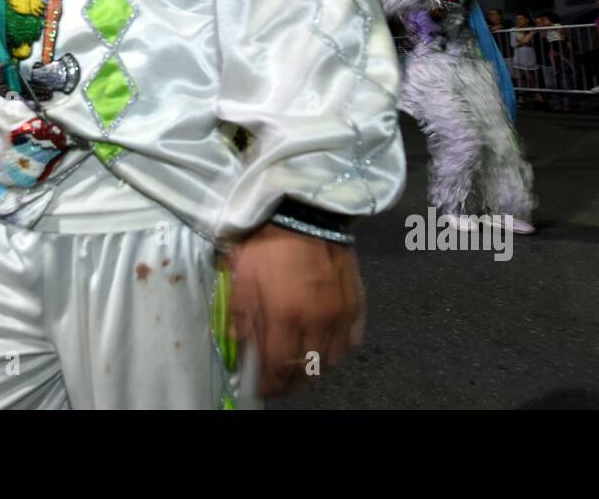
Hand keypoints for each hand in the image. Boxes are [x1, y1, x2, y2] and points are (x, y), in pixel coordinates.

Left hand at [227, 224, 364, 398]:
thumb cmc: (267, 241)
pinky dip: (336, 348)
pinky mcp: (357, 303)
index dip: (270, 386)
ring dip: (313, 366)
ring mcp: (341, 313)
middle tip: (277, 376)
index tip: (261, 387)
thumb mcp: (241, 277)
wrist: (304, 210)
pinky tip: (323, 341)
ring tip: (299, 358)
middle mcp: (318, 321)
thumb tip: (243, 351)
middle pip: (307, 372)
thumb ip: (242, 318)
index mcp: (286, 315)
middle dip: (290, 380)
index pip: (279, 370)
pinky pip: (351, 341)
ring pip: (331, 361)